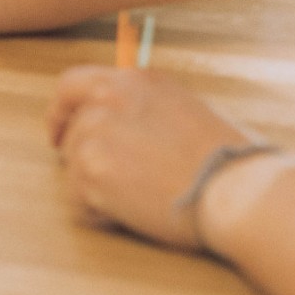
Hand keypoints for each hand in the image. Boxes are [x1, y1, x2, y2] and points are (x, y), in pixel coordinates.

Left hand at [47, 66, 250, 250]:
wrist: (236, 191)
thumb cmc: (227, 159)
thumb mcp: (183, 109)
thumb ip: (142, 108)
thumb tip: (116, 123)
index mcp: (134, 80)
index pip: (73, 85)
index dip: (61, 112)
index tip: (59, 133)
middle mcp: (109, 98)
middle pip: (72, 131)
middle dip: (85, 158)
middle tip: (109, 182)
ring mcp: (97, 133)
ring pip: (74, 167)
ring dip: (98, 187)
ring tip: (142, 198)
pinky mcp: (91, 171)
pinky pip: (79, 201)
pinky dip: (100, 214)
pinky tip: (136, 214)